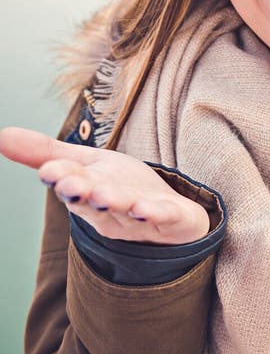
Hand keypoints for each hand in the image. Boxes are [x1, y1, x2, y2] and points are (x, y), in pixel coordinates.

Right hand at [0, 127, 210, 244]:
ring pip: (125, 211)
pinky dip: (155, 213)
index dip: (61, 177)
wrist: (169, 213)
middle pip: (93, 202)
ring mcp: (139, 219)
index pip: (70, 186)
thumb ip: (46, 153)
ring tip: (105, 194)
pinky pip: (162, 217)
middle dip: (82, 193)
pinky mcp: (169, 219)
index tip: (50, 170)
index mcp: (86, 195)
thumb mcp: (85, 163)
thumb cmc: (122, 186)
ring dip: (116, 203)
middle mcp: (110, 211)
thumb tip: (0, 134)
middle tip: (70, 184)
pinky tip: (147, 207)